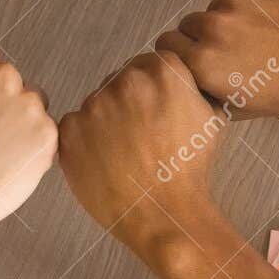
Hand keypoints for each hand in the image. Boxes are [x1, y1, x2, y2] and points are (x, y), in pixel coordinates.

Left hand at [58, 52, 223, 246]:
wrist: (162, 213)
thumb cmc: (187, 170)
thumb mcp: (207, 117)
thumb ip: (188, 87)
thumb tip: (178, 79)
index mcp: (162, 72)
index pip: (146, 64)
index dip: (149, 91)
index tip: (151, 113)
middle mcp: (126, 81)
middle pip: (118, 81)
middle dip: (125, 104)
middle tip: (137, 137)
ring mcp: (95, 105)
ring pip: (96, 104)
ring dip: (104, 122)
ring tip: (122, 153)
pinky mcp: (71, 130)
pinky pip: (74, 126)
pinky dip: (84, 141)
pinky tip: (103, 161)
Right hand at [157, 0, 278, 115]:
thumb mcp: (241, 107)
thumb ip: (203, 90)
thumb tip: (183, 77)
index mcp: (202, 63)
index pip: (167, 44)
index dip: (185, 50)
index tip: (203, 54)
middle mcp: (211, 28)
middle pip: (190, 22)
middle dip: (207, 33)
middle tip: (240, 46)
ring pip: (218, 3)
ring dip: (233, 14)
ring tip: (266, 32)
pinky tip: (278, 14)